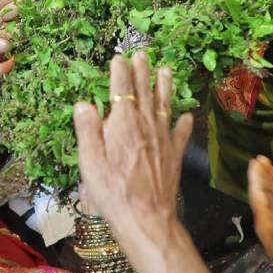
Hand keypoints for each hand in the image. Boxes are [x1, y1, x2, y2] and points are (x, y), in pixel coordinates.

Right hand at [73, 54, 193, 237]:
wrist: (146, 217)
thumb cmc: (113, 191)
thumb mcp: (90, 160)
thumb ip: (87, 129)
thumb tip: (84, 104)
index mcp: (122, 123)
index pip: (120, 90)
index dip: (119, 72)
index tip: (118, 58)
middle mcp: (145, 125)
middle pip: (144, 92)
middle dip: (142, 71)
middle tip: (142, 54)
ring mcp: (162, 139)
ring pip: (164, 105)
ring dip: (164, 86)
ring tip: (166, 70)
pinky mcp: (173, 155)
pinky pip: (180, 133)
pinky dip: (184, 122)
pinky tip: (187, 115)